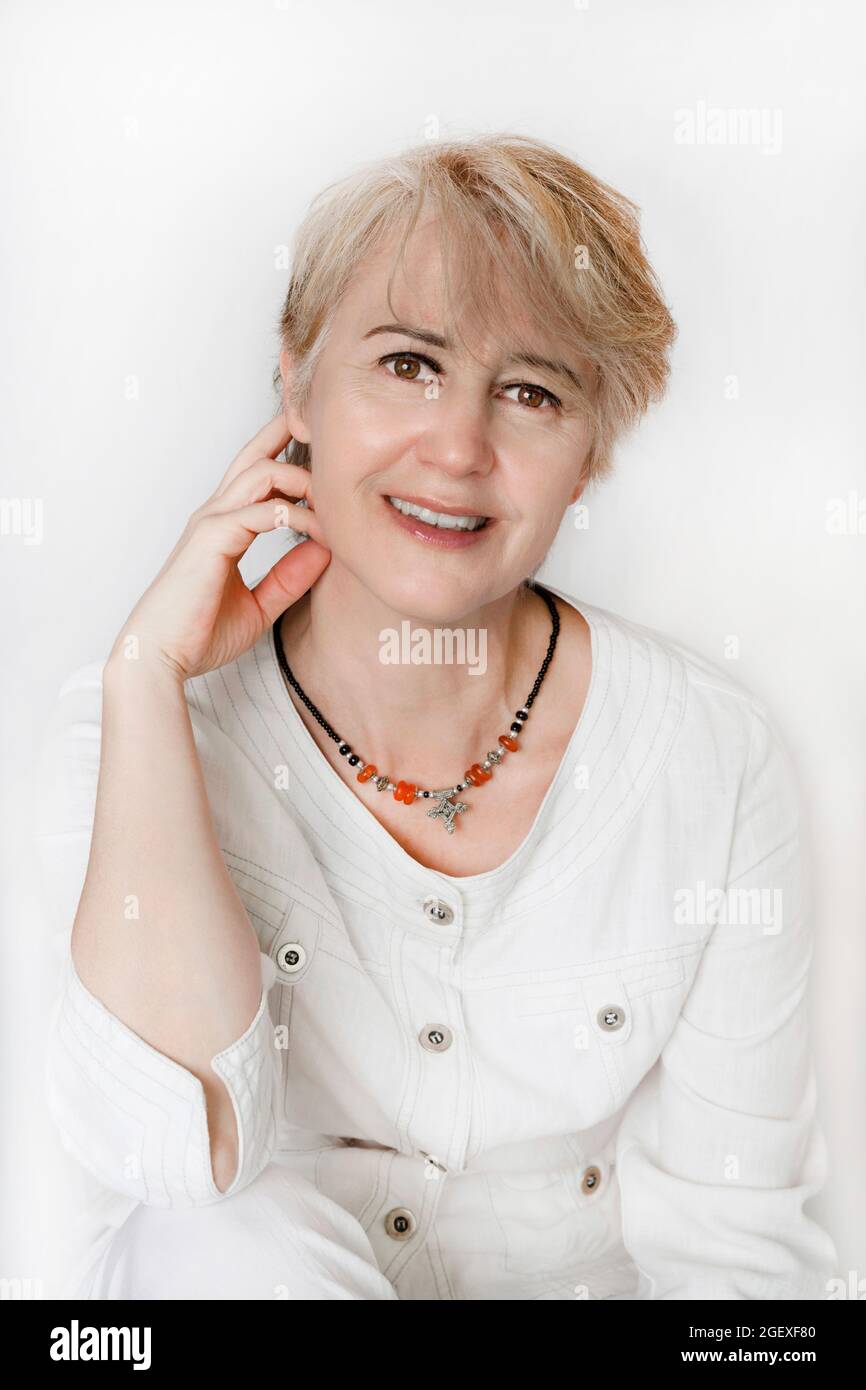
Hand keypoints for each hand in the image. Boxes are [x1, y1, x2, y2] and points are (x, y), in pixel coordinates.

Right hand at [108, 413, 330, 681]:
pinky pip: (260, 511)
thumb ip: (290, 578)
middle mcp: (216, 515)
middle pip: (255, 455)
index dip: (284, 453)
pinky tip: (319, 531)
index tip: (322, 452)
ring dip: (303, 481)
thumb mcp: (260, 606)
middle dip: (290, 434)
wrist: (162, 657)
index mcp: (224, 526)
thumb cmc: (200, 634)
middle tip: (331, 437)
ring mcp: (211, 523)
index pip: (255, 474)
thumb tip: (325, 552)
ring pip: (262, 473)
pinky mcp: (211, 539)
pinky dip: (294, 516)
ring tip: (334, 503)